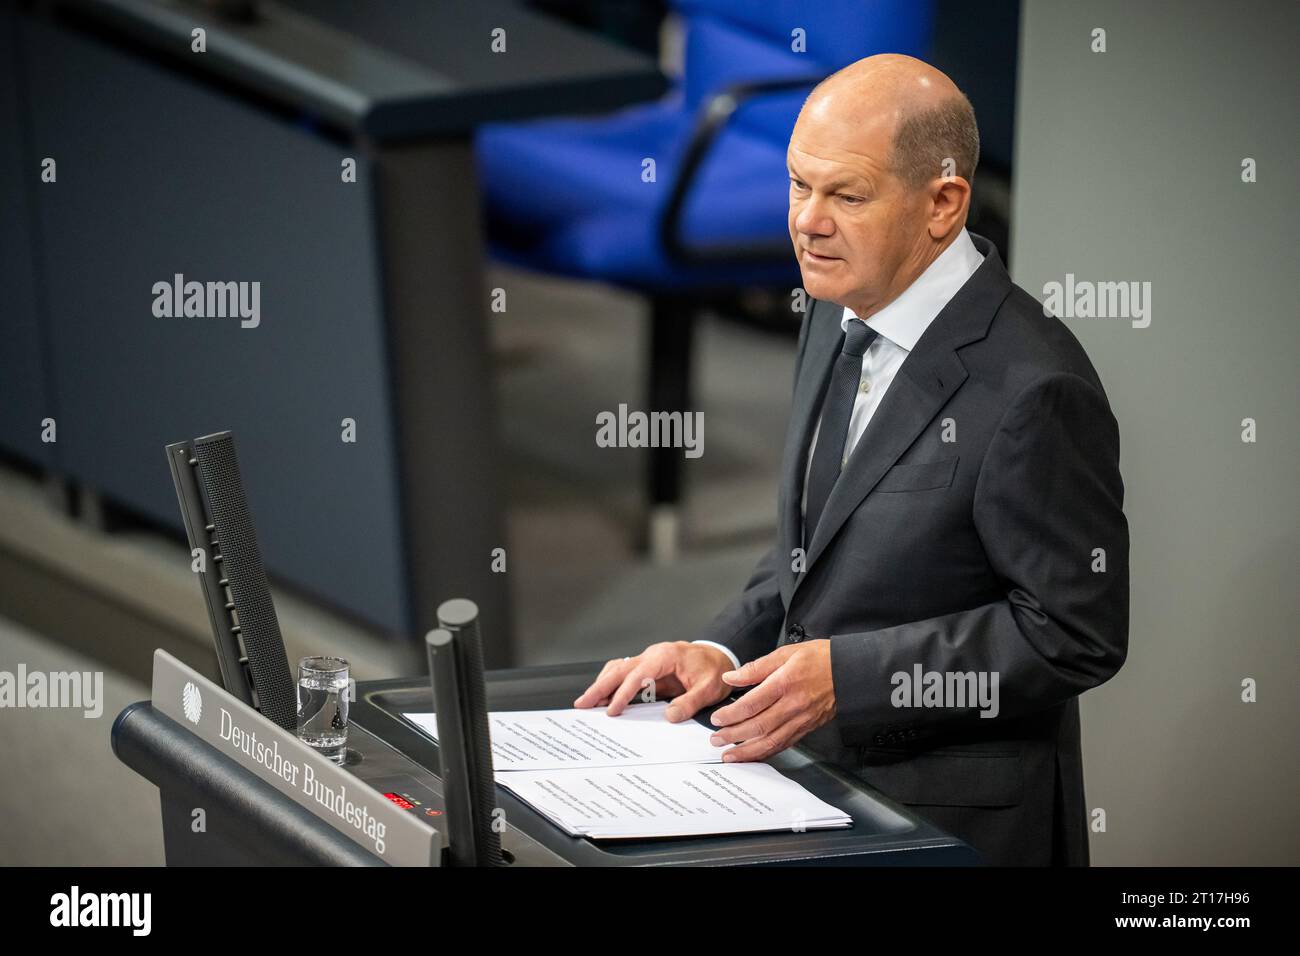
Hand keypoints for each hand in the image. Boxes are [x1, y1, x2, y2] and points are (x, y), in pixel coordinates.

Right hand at [573, 641, 733, 720]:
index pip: (637, 674)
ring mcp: (648, 660)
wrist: (720, 658)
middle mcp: (652, 654)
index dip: (623, 693)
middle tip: (583, 704)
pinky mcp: (648, 669)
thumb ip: (690, 702)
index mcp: (665, 656)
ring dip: (602, 685)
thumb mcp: (709, 688)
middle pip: (619, 669)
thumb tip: (669, 717)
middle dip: (600, 687)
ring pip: (618, 669)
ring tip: (588, 703)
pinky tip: (604, 699)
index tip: (612, 710)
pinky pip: (625, 675)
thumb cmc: (715, 670)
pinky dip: (612, 685)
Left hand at [709, 639, 835, 760]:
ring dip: (747, 750)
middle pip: (758, 726)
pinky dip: (767, 752)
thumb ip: (756, 667)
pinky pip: (784, 744)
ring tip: (730, 755)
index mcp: (785, 683)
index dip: (731, 714)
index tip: (717, 718)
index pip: (752, 704)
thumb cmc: (820, 658)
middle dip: (733, 735)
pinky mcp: (807, 728)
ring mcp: (801, 719)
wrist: (850, 671)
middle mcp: (793, 705)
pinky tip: (754, 755)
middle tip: (715, 739)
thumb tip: (731, 677)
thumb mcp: (786, 653)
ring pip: (771, 741)